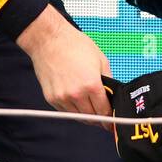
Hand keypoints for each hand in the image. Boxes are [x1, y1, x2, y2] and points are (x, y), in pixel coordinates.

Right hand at [16, 6, 112, 124]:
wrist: (49, 40)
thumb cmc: (75, 45)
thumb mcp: (101, 59)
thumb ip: (108, 80)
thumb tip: (112, 95)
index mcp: (91, 85)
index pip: (104, 111)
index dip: (110, 117)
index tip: (112, 121)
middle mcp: (76, 94)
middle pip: (92, 117)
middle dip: (99, 118)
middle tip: (104, 117)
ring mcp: (62, 97)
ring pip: (78, 116)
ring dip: (86, 116)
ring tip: (91, 110)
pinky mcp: (51, 98)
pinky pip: (66, 111)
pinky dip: (73, 110)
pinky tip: (78, 102)